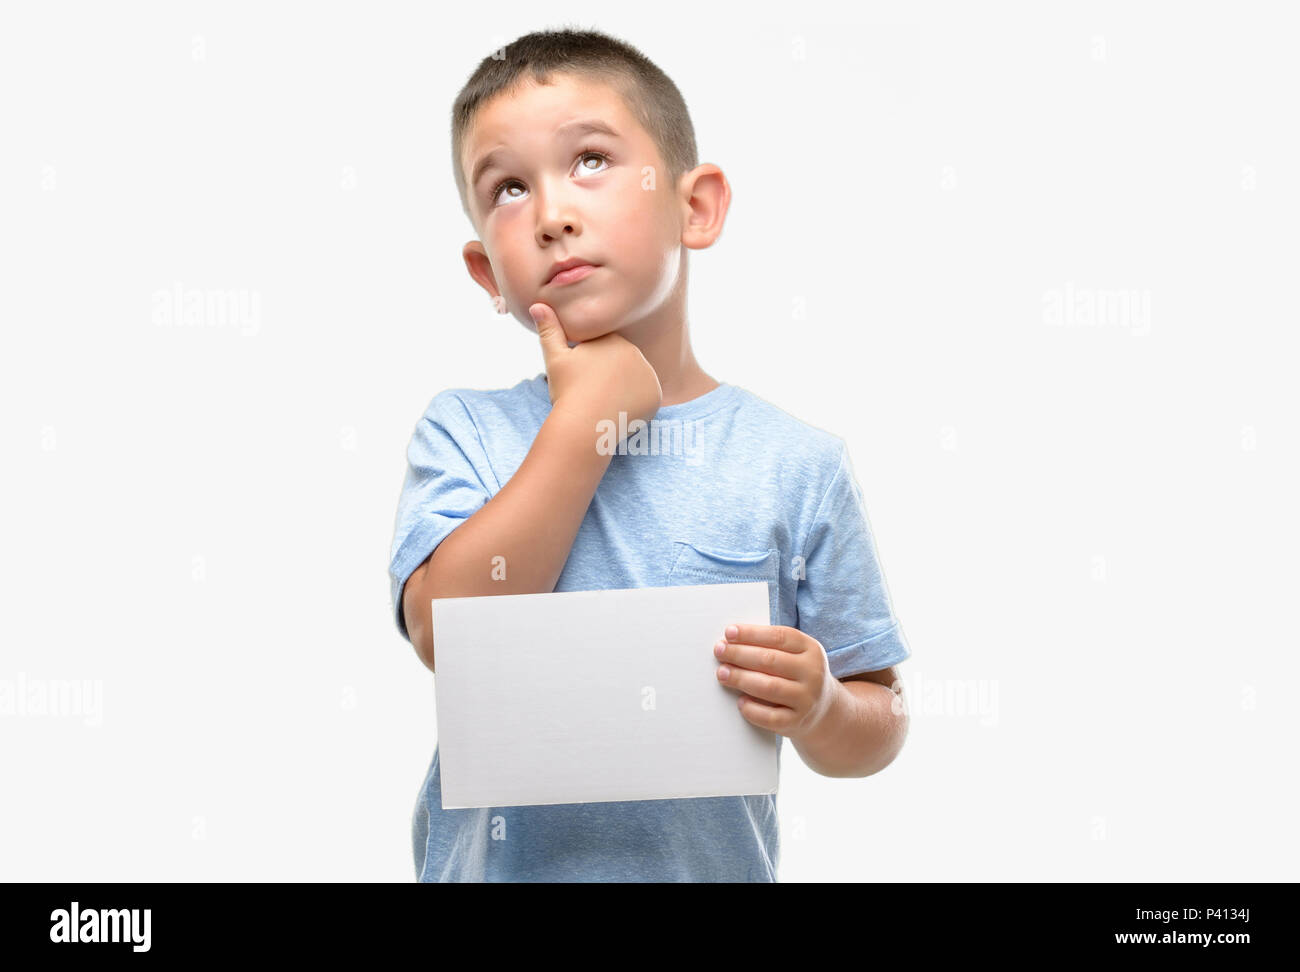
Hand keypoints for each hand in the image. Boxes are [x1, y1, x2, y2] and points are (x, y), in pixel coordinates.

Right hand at [530, 301, 661, 431]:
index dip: (591, 367)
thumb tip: (537, 304)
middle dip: (609, 378)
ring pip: (634, 381)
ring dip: (623, 390)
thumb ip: (549, 330)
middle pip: (621, 366)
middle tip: (593, 394)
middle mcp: (634, 351)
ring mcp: (648, 373)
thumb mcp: (555, 358)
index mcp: (612, 339)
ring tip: (605, 402)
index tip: (583, 380)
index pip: (605, 351)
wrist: (584, 424)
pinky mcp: (656, 395)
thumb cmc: (567, 390)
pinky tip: (619, 410)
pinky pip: (646, 398)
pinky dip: (636, 405)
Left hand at [713, 624, 835, 739]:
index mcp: (811, 650)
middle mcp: (812, 673)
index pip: (779, 637)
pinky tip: (740, 702)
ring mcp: (807, 699)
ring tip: (722, 673)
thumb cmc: (797, 675)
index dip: (751, 634)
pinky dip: (751, 709)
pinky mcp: (797, 721)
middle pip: (770, 660)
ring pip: (768, 687)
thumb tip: (732, 641)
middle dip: (739, 654)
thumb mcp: (795, 654)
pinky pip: (769, 717)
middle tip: (720, 651)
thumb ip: (770, 645)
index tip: (729, 633)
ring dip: (740, 679)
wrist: (823, 709)